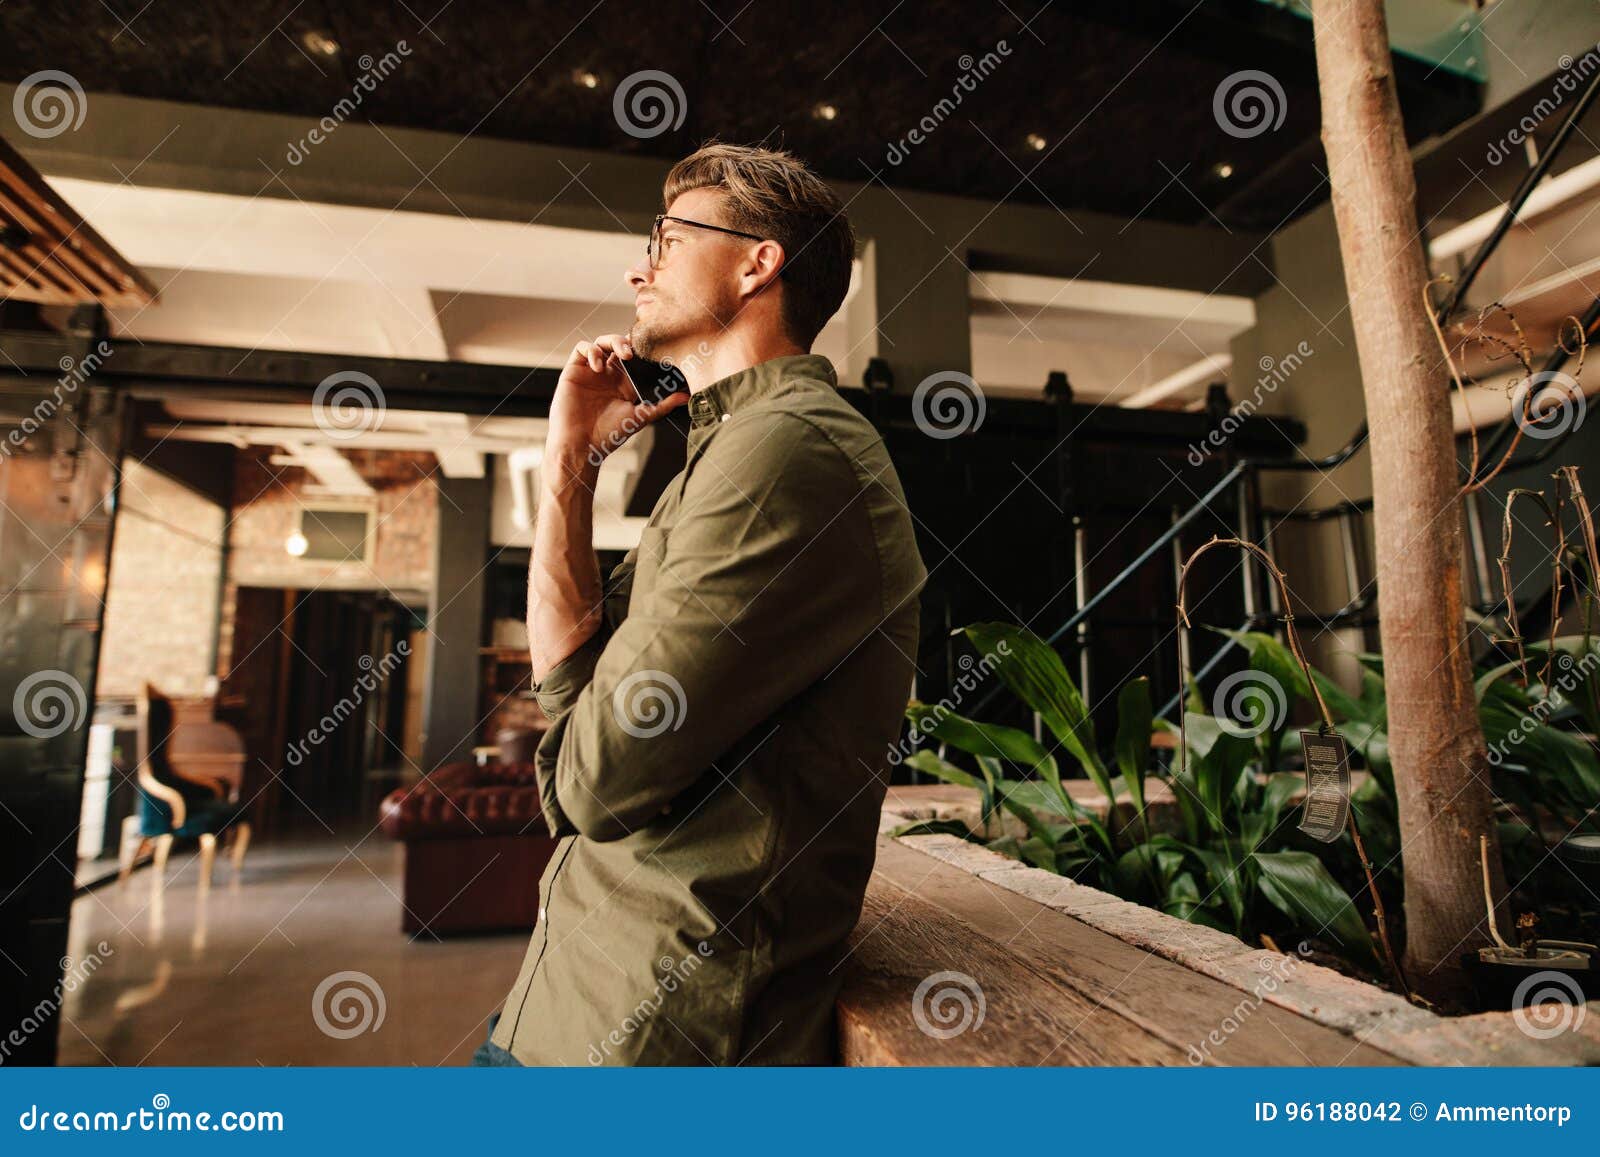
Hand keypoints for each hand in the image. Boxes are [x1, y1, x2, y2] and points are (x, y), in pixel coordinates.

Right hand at [548, 334, 687, 467]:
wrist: (582, 445)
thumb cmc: (608, 435)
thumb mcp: (640, 417)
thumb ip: (661, 406)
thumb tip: (686, 397)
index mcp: (622, 382)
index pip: (632, 356)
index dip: (640, 348)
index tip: (652, 348)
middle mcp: (606, 374)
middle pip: (616, 344)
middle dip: (626, 341)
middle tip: (635, 351)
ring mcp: (589, 371)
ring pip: (600, 342)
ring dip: (611, 341)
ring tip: (623, 354)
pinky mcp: (573, 371)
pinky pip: (581, 348)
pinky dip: (591, 351)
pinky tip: (599, 367)